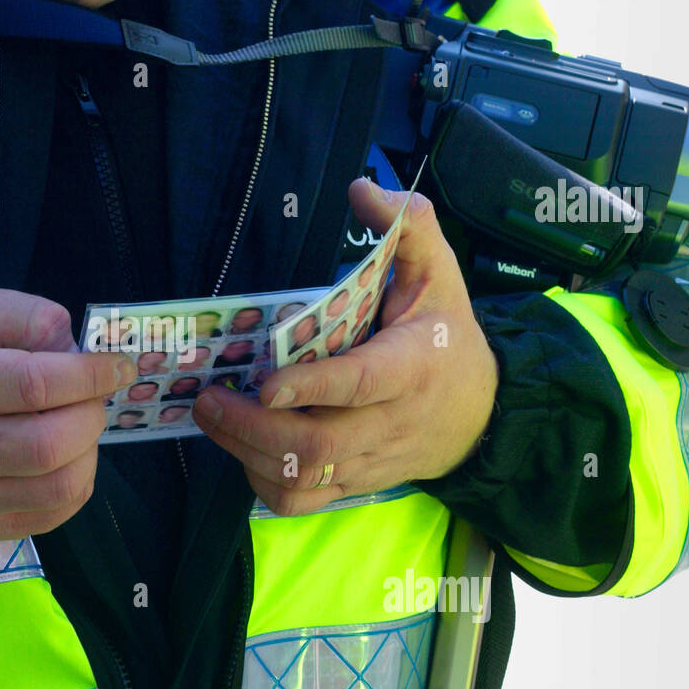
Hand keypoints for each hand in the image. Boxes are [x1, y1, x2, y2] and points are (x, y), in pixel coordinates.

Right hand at [0, 289, 133, 541]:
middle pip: (50, 442)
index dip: (89, 375)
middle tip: (92, 398)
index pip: (33, 384)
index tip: (118, 366)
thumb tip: (77, 348)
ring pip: (60, 484)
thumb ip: (27, 317)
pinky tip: (67, 457)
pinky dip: (80, 479)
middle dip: (90, 414)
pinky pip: (59, 510)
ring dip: (89, 449)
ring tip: (78, 426)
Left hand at [192, 178, 498, 515]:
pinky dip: (262, 482)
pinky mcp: (355, 484)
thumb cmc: (446, 334)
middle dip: (252, 428)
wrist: (481, 414)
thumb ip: (408, 225)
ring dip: (246, 454)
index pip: (362, 383)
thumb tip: (360, 188)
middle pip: (318, 443)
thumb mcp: (440, 272)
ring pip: (304, 477)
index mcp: (413, 366)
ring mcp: (370, 460)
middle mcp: (390, 421)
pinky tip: (241, 449)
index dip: (313, 387)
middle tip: (207, 399)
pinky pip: (302, 500)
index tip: (266, 382)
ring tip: (210, 417)